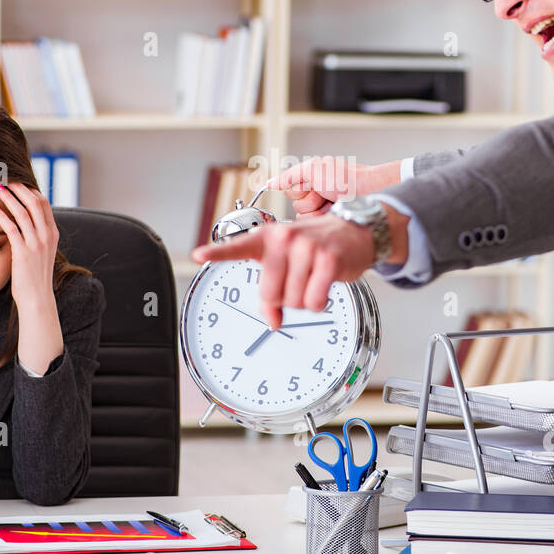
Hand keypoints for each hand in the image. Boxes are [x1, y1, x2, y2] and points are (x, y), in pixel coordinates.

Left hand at [0, 181, 58, 310]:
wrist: (37, 298)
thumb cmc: (34, 276)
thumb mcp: (41, 251)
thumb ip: (36, 235)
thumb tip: (23, 221)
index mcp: (52, 233)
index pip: (44, 203)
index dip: (30, 189)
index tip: (16, 182)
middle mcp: (47, 235)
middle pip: (35, 202)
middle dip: (20, 187)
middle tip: (5, 178)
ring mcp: (36, 244)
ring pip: (23, 212)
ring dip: (9, 197)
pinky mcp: (24, 253)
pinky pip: (12, 228)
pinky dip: (2, 216)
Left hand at [191, 214, 376, 330]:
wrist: (355, 232)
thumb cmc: (315, 248)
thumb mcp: (288, 261)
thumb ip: (272, 288)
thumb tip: (272, 321)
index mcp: (268, 237)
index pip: (238, 246)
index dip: (217, 252)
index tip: (198, 255)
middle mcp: (285, 238)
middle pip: (270, 293)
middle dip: (283, 299)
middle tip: (296, 284)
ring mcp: (307, 248)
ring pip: (293, 301)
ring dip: (304, 299)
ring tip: (313, 278)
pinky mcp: (328, 260)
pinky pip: (314, 301)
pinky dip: (319, 301)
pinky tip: (324, 285)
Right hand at [268, 157, 401, 219]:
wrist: (368, 192)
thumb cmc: (346, 177)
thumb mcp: (314, 168)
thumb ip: (289, 176)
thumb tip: (270, 183)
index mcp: (310, 181)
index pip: (290, 191)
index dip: (301, 190)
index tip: (313, 185)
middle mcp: (315, 196)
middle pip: (296, 205)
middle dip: (311, 199)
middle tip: (325, 193)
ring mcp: (322, 211)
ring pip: (304, 218)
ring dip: (318, 209)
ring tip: (332, 202)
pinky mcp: (328, 223)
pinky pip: (313, 226)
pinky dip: (324, 218)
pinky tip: (335, 211)